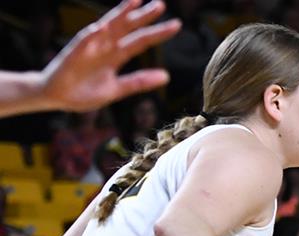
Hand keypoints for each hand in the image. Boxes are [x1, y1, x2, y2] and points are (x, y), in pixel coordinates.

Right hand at [36, 1, 180, 112]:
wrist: (57, 97)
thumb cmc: (85, 91)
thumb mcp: (117, 89)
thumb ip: (139, 81)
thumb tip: (166, 76)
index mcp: (116, 55)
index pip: (141, 41)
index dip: (157, 33)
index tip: (176, 24)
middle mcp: (105, 46)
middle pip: (128, 27)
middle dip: (143, 16)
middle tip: (161, 5)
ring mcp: (90, 47)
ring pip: (108, 26)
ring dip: (120, 14)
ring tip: (134, 1)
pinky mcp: (74, 53)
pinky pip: (83, 41)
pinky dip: (92, 34)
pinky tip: (102, 27)